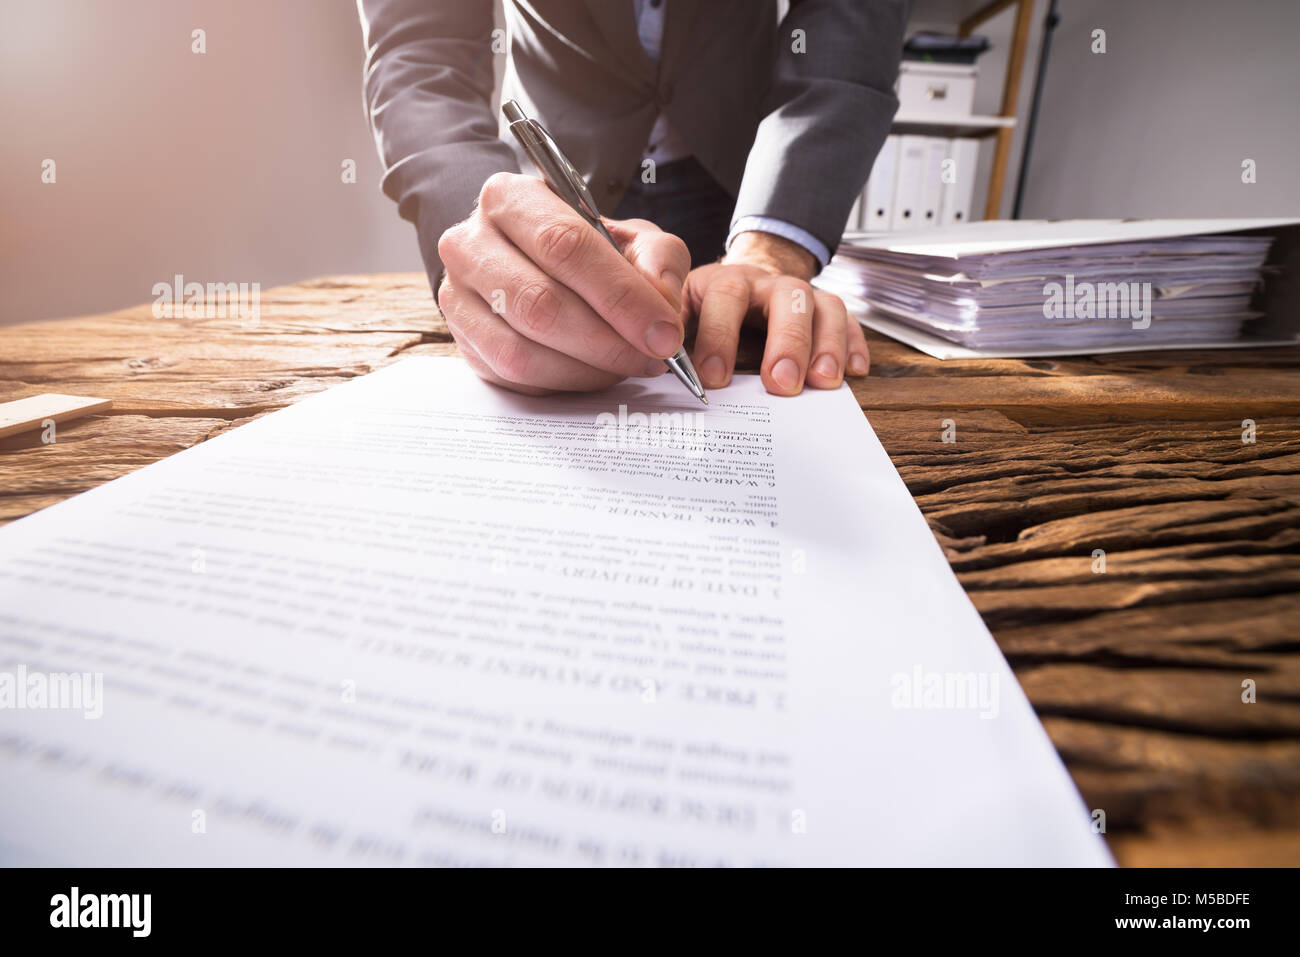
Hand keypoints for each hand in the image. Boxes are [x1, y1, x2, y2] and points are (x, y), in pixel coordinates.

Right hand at [436, 172, 688, 394]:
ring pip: (523, 350)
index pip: (566, 246)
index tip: (664, 334)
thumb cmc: (586, 251)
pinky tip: (594, 372)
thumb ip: (658, 260)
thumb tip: (661, 303)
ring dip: (587, 369)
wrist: (537, 267)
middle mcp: (470, 243)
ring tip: (627, 365)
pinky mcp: (462, 341)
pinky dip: (564, 382)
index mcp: (510, 198)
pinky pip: (514, 377)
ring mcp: (456, 296)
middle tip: (652, 358)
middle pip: (540, 303)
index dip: (621, 296)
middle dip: (608, 341)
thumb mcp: (631, 238)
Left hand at [685, 231, 869, 395]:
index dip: (720, 335)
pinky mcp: (823, 310)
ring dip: (827, 345)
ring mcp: (800, 295)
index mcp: (724, 281)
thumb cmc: (705, 309)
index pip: (725, 297)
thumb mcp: (679, 311)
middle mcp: (767, 283)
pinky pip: (847, 320)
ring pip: (824, 306)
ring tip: (823, 382)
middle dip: (787, 342)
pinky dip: (854, 344)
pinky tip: (854, 371)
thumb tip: (655, 365)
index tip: (715, 378)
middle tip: (782, 384)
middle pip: (787, 299)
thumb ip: (669, 331)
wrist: (741, 282)